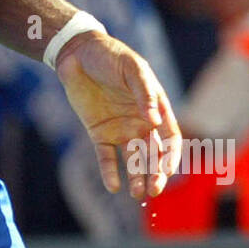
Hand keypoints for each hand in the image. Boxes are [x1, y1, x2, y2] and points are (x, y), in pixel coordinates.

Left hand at [55, 32, 181, 200]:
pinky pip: (106, 157)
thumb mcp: (131, 68)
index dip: (171, 156)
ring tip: (137, 194)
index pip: (170, 138)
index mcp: (155, 108)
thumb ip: (144, 93)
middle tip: (154, 191)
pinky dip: (110, 172)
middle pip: (154, 155)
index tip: (168, 170)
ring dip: (137, 178)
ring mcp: (120, 129)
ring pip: (133, 160)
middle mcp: (141, 122)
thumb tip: (155, 121)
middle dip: (156, 174)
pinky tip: (113, 186)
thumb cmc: (110, 56)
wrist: (77, 53)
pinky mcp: (99, 133)